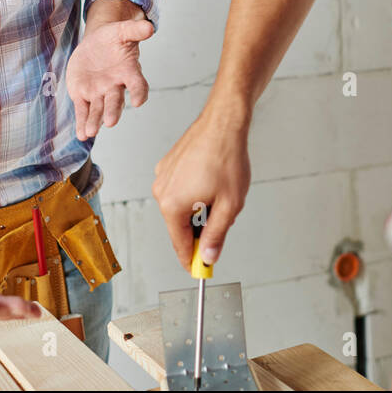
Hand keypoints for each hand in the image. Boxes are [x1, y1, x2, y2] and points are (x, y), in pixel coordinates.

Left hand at [66, 17, 153, 138]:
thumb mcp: (122, 31)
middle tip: (110, 122)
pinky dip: (82, 122)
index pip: (137, 84)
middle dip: (113, 111)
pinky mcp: (83, 96)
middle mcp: (115, 86)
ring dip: (94, 121)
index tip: (140, 100)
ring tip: (90, 132)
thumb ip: (135, 30)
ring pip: (98, 109)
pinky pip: (83, 110)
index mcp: (128, 72)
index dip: (139, 92)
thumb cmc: (112, 39)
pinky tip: (82, 135)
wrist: (95, 45)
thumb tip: (150, 26)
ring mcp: (99, 93)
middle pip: (115, 101)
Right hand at [153, 102, 251, 270]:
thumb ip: (216, 234)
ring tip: (221, 195)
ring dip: (198, 209)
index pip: (179, 243)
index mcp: (172, 204)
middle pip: (178, 225)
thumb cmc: (227, 158)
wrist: (223, 122)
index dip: (192, 260)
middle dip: (199, 230)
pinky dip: (194, 193)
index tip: (201, 270)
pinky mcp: (168, 165)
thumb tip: (208, 255)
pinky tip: (212, 182)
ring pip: (181, 207)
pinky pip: (180, 189)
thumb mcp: (229, 205)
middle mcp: (161, 191)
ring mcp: (163, 176)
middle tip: (221, 227)